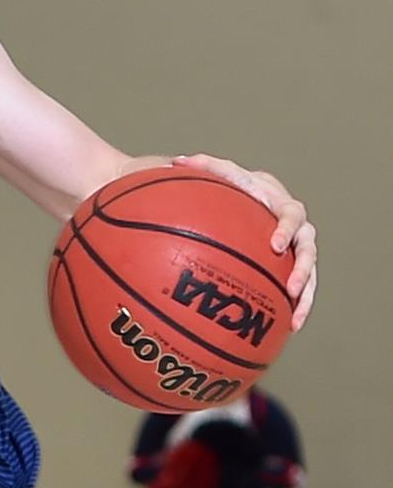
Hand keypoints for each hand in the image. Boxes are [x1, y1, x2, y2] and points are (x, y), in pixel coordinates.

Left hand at [174, 154, 317, 329]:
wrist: (235, 194)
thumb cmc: (221, 183)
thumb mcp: (214, 174)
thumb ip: (203, 167)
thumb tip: (178, 160)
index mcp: (278, 201)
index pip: (289, 213)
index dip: (286, 228)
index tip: (276, 246)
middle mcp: (292, 223)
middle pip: (308, 246)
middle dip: (303, 268)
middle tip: (292, 287)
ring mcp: (292, 245)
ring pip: (308, 271)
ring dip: (305, 295)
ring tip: (296, 319)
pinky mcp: (288, 263)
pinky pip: (296, 286)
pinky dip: (295, 306)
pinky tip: (288, 328)